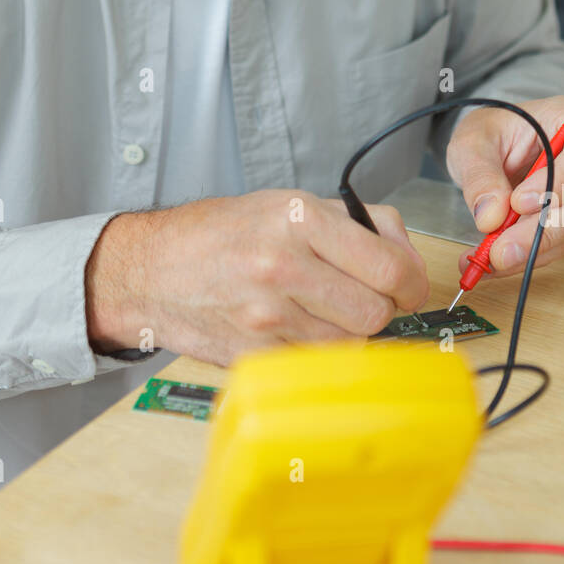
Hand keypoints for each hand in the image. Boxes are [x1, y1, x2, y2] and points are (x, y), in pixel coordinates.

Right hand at [85, 190, 428, 364]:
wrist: (153, 269)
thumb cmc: (223, 232)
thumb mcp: (290, 202)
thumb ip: (358, 223)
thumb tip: (406, 254)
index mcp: (298, 220)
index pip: (388, 267)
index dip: (410, 281)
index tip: (407, 284)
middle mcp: (282, 266)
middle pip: (375, 312)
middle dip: (381, 307)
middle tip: (365, 294)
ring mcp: (266, 316)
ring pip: (350, 343)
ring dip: (349, 329)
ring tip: (321, 305)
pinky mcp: (255, 355)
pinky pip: (315, 361)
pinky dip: (317, 348)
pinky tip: (295, 324)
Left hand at [445, 95, 563, 277]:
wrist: (491, 146)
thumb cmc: (491, 132)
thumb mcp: (473, 142)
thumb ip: (481, 174)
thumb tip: (490, 217)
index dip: (561, 182)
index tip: (520, 203)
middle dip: (544, 231)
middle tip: (502, 249)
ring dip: (533, 250)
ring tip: (490, 260)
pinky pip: (557, 245)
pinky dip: (525, 257)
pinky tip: (493, 262)